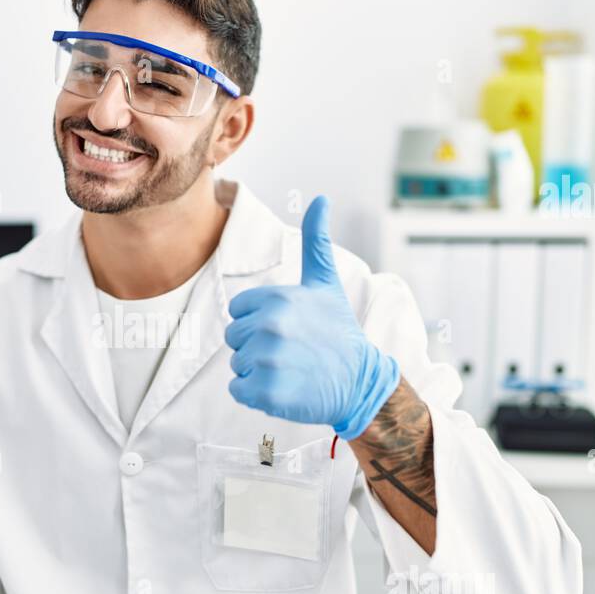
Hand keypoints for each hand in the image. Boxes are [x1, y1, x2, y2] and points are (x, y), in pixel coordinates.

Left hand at [225, 195, 400, 439]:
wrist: (359, 382)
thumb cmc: (338, 331)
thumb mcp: (325, 283)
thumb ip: (316, 242)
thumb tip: (321, 198)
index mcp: (277, 298)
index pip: (238, 311)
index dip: (259, 321)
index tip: (288, 328)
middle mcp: (271, 327)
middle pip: (235, 337)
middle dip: (257, 346)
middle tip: (291, 351)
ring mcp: (268, 361)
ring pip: (237, 364)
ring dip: (258, 371)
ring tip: (290, 369)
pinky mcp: (267, 393)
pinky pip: (238, 391)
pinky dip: (256, 395)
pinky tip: (284, 388)